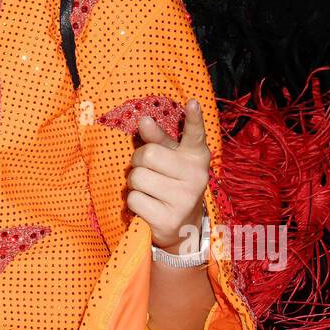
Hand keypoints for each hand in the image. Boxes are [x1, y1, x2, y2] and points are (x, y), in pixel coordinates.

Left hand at [126, 99, 209, 252]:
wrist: (182, 227)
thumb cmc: (171, 182)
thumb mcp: (169, 159)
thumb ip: (156, 140)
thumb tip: (144, 120)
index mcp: (196, 157)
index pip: (195, 135)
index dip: (194, 119)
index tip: (192, 103)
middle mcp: (196, 177)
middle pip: (147, 155)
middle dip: (138, 161)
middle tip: (148, 170)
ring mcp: (184, 199)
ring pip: (137, 178)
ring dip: (135, 183)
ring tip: (149, 190)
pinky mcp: (168, 219)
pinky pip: (133, 199)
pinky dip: (134, 202)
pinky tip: (148, 206)